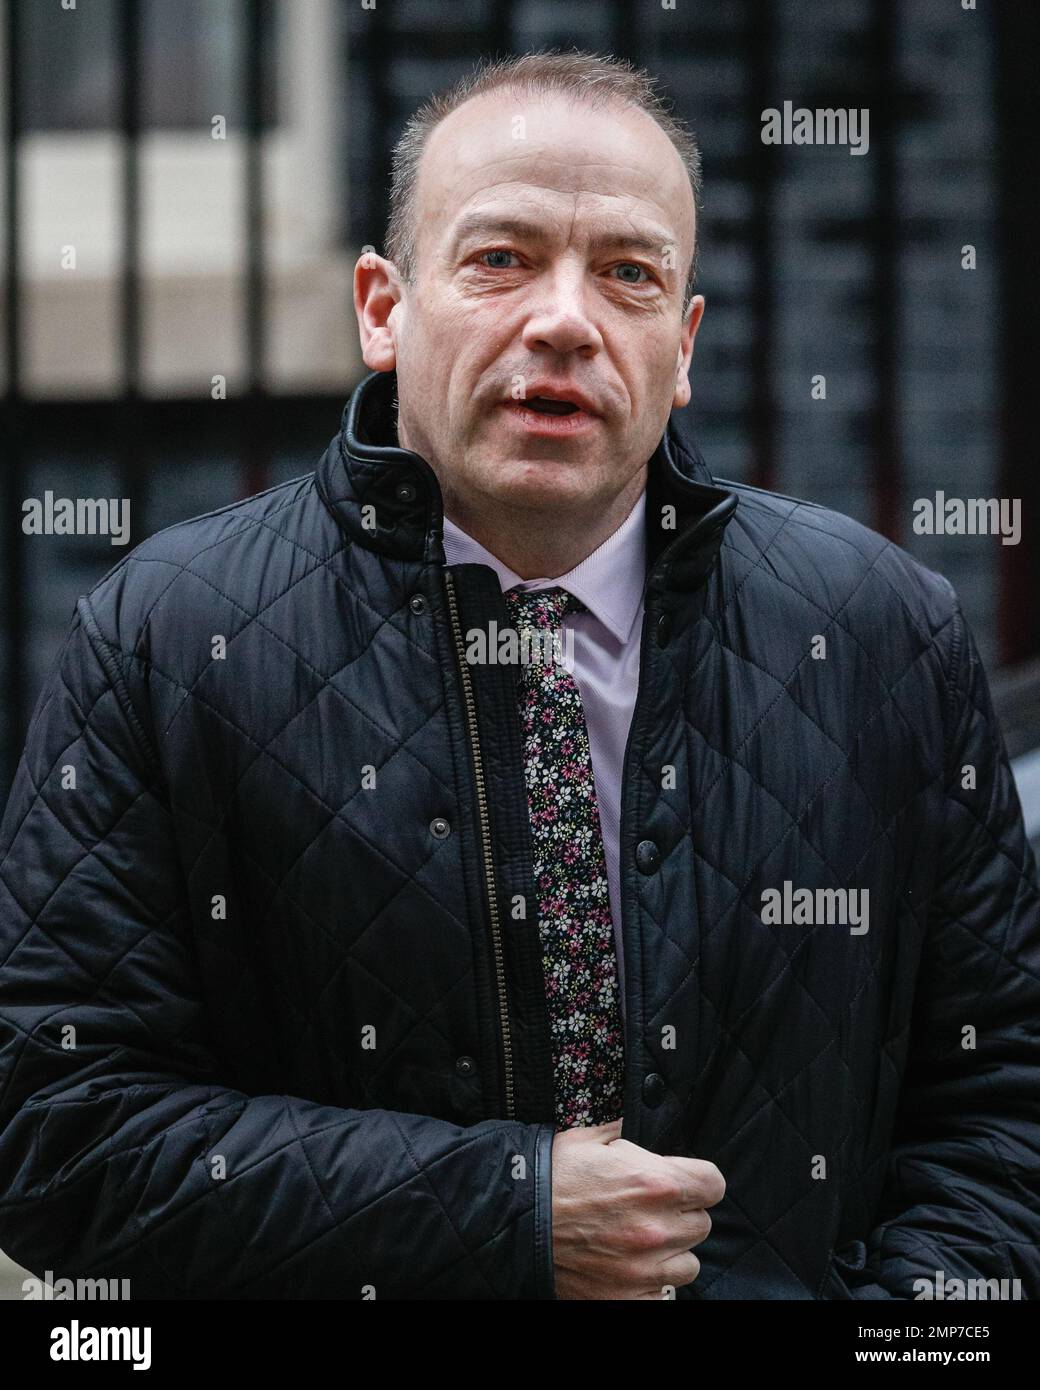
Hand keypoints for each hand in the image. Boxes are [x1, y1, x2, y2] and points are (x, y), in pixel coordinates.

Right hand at [551, 1117, 724, 1299]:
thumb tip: (644, 1126)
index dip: (699, 1182)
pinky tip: (627, 1265)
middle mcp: (657, 1228)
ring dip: (670, 1251)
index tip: (686, 1184)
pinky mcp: (628, 1299)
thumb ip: (628, 1135)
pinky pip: (662, 1294)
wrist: (511, 1221)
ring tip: (641, 1240)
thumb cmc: (551, 1176)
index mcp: (655, 1182)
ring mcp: (644, 1270)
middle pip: (701, 1223)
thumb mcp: (591, 1138)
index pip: (714, 1184)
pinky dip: (649, 1282)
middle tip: (650, 1210)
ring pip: (688, 1263)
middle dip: (680, 1214)